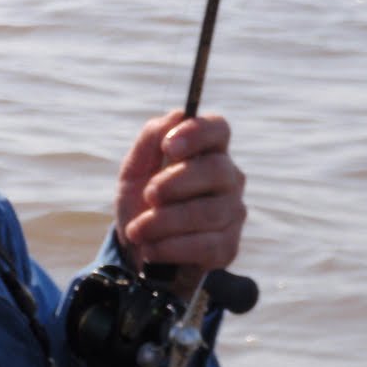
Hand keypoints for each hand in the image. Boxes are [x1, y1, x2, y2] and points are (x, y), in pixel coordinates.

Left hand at [114, 109, 244, 273]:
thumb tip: (176, 116)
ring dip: (164, 222)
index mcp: (207, 152)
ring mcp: (232, 213)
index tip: (169, 147)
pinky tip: (151, 249)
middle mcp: (228, 179)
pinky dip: (171, 247)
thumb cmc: (141, 203)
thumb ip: (151, 140)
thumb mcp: (134, 170)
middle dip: (175, 183)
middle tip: (148, 195)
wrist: (138, 250)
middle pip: (216, 170)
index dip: (197, 133)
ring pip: (208, 212)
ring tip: (138, 230)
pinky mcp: (228, 247)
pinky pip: (205, 245)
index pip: (218, 128)